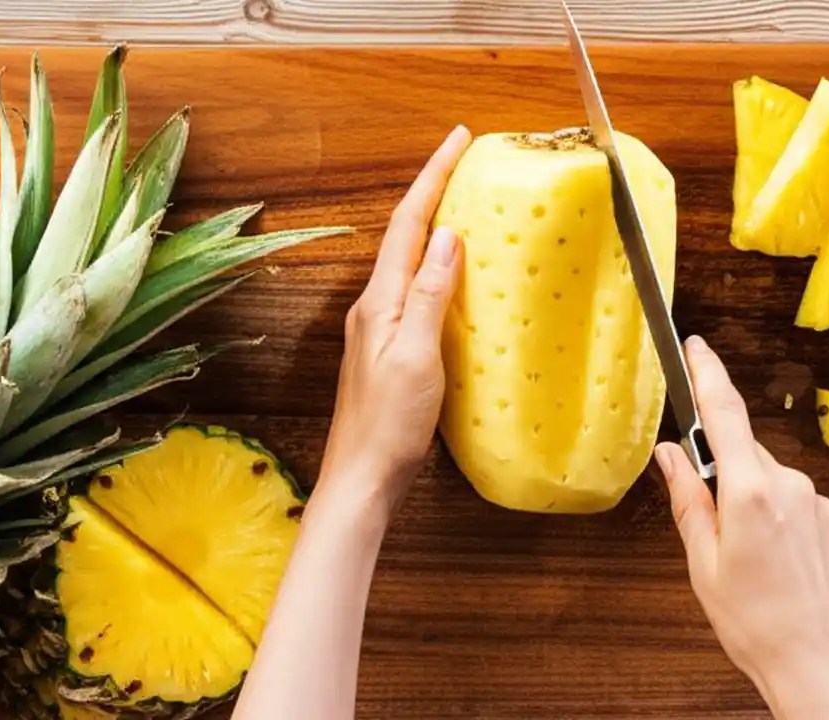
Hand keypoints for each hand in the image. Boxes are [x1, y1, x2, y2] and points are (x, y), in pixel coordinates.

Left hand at [318, 125, 472, 512]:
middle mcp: (374, 307)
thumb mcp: (417, 355)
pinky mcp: (391, 351)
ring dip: (435, 230)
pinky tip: (456, 278)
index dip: (432, 177)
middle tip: (465, 161)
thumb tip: (447, 236)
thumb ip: (429, 294)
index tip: (457, 139)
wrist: (362, 480)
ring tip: (466, 205)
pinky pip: (416, 293)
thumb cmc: (389, 425)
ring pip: (410, 264)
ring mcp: (380, 330)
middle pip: (406, 235)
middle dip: (434, 192)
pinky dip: (437, 270)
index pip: (408, 224)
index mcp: (379, 301)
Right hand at [655, 337, 828, 719]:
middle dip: (723, 472)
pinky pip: (799, 505)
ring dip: (753, 502)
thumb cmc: (756, 626)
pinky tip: (776, 566)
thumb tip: (671, 455)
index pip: (725, 413)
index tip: (695, 346)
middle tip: (710, 523)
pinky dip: (780, 521)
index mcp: (751, 493)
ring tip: (748, 561)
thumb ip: (687, 501)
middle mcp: (793, 487)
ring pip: (772, 481)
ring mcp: (821, 505)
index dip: (707, 373)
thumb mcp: (703, 565)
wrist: (820, 669)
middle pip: (746, 453)